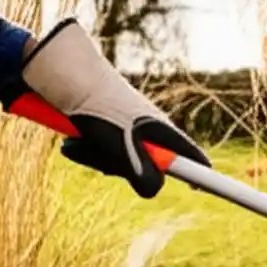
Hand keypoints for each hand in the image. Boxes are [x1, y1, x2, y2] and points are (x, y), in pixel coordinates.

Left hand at [14, 18, 209, 197]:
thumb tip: (154, 190)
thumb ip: (141, 173)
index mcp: (160, 130)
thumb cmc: (98, 109)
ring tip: (81, 144)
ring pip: (117, 161)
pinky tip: (74, 139)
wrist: (65, 76)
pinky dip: (86, 149)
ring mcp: (126, 127)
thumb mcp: (120, 147)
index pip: (189, 155)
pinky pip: (100, 151)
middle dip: (122, 170)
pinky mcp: (106, 126)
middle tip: (104, 161)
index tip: (200, 189)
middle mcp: (146, 128)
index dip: (199, 173)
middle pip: (145, 167)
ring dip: (96, 158)